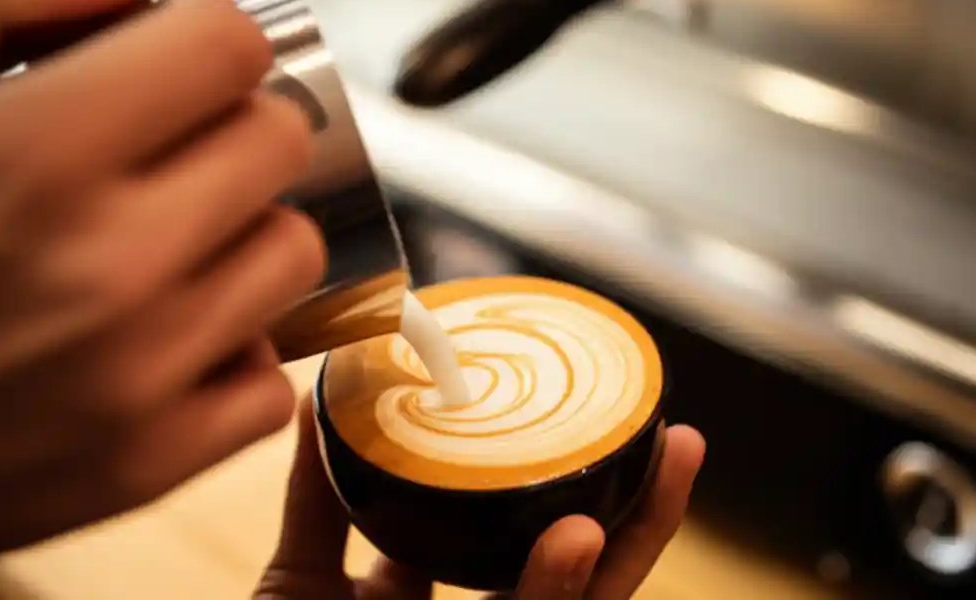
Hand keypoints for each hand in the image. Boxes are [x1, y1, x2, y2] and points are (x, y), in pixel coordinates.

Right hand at [0, 0, 323, 570]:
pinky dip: (229, 356)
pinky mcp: (148, 464)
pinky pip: (268, 382)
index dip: (206, 41)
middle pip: (280, 144)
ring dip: (242, 236)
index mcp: (33, 156)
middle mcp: (107, 267)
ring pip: (293, 255)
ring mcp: (139, 377)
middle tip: (170, 150)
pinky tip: (164, 340)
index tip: (178, 62)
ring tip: (166, 245)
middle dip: (232, 126)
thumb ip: (1, 14)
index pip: (230, 49)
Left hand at [256, 398, 705, 598]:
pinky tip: (574, 548)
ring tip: (656, 474)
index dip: (571, 479)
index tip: (604, 413)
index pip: (522, 535)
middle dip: (639, 514)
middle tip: (677, 442)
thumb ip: (317, 494)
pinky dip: (553, 592)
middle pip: (584, 574)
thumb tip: (321, 396)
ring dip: (627, 551)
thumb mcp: (298, 582)